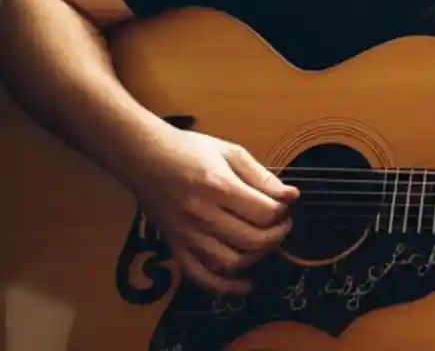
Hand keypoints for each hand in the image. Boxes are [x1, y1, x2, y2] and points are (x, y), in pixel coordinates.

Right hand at [127, 127, 298, 294]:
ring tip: (265, 242)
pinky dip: (227, 286)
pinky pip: (201, 277)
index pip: (264, 212)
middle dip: (277, 235)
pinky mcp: (175, 247)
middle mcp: (201, 215)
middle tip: (282, 224)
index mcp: (218, 186)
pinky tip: (247, 283)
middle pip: (252, 240)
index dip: (282, 211)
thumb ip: (262, 177)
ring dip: (258, 256)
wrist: (142, 157)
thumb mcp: (231, 152)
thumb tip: (291, 196)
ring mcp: (186, 235)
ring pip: (231, 262)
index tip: (284, 204)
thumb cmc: (189, 150)